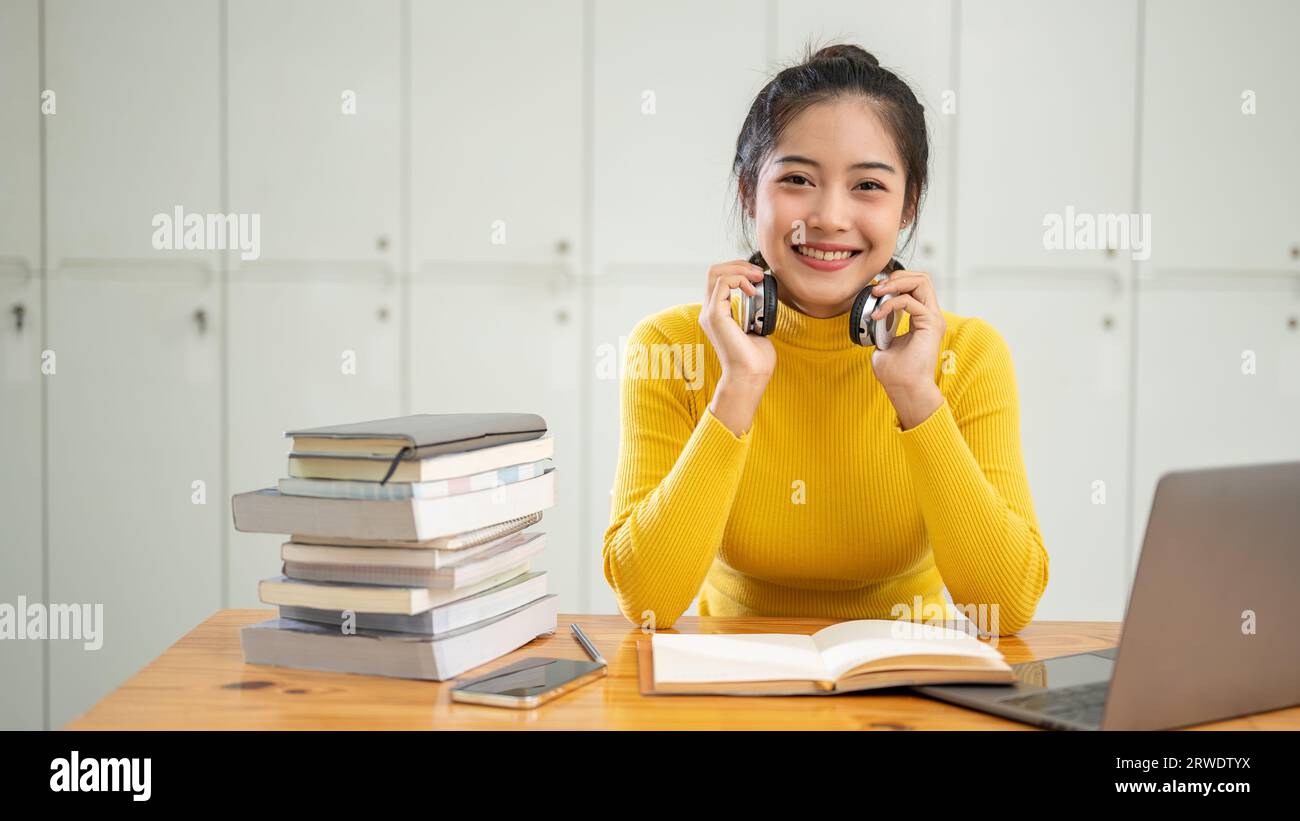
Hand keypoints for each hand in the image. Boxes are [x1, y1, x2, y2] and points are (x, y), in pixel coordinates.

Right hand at [699, 260, 775, 435]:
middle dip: (738, 265)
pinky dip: (739, 279)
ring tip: (757, 277)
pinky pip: (723, 282)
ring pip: (715, 272)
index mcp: (717, 314)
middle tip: (759, 273)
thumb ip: (753, 312)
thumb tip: (761, 298)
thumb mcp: (756, 327)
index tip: (759, 278)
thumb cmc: (755, 359)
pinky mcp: (715, 315)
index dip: (738, 271)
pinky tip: (752, 290)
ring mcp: (709, 313)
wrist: (751, 376)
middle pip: (714, 271)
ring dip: (740, 269)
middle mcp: (709, 312)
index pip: (719, 280)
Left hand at [867, 268, 945, 427]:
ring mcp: (933, 319)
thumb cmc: (896, 373)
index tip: (875, 292)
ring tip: (877, 293)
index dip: (896, 282)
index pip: (916, 286)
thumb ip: (882, 329)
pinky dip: (890, 303)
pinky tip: (878, 314)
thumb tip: (873, 320)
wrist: (905, 389)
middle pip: (922, 277)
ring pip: (922, 281)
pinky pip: (910, 301)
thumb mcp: (884, 344)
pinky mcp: (931, 324)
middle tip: (876, 288)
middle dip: (897, 277)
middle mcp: (931, 316)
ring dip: (896, 283)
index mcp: (923, 319)